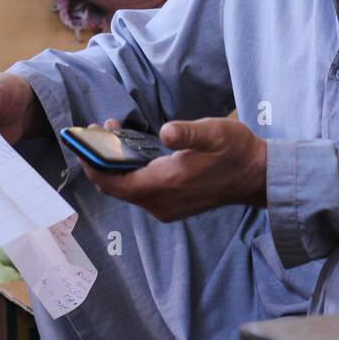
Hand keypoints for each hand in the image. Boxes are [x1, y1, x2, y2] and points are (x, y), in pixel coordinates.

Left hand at [75, 117, 267, 220]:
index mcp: (165, 184)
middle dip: (101, 162)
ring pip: (128, 191)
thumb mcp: (214, 133)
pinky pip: (141, 193)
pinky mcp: (172, 206)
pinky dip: (130, 174)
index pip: (114, 182)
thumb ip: (188, 133)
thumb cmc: (236, 151)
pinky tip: (134, 152)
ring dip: (116, 167)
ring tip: (113, 135)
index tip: (81, 143)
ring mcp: (166, 207)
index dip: (93, 165)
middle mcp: (161, 202)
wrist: (257, 176)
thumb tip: (166, 132)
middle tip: (96, 132)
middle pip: (116, 188)